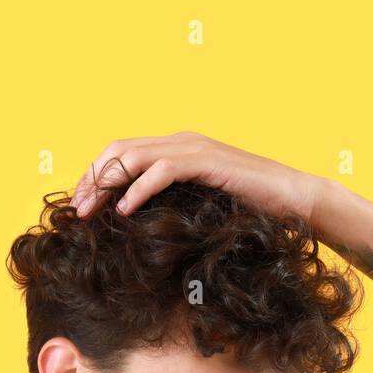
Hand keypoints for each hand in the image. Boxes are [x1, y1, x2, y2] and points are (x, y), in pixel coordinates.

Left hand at [71, 131, 327, 225]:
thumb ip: (170, 207)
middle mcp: (181, 141)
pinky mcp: (208, 161)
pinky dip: (139, 188)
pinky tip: (125, 210)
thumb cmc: (249, 211)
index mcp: (176, 148)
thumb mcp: (199, 208)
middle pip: (119, 149)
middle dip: (93, 178)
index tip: (80, 207)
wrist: (295, 201)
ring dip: (107, 183)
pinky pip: (162, 169)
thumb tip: (133, 230)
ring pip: (134, 155)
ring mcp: (194, 148)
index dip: (95, 176)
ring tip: (92, 212)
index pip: (121, 153)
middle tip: (77, 211)